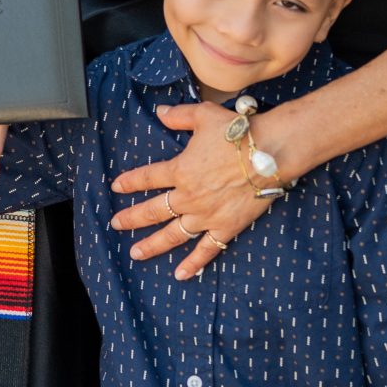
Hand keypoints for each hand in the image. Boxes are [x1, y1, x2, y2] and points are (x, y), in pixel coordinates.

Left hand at [109, 101, 285, 280]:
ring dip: (152, 245)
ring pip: (173, 235)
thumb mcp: (203, 115)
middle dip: (131, 218)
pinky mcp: (226, 228)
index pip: (147, 178)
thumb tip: (160, 111)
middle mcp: (188, 197)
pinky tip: (180, 274)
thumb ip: (178, 115)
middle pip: (153, 211)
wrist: (270, 153)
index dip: (129, 182)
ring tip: (136, 253)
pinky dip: (193, 264)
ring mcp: (206, 216)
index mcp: (180, 170)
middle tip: (116, 224)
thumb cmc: (238, 132)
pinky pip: (206, 250)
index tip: (116, 187)